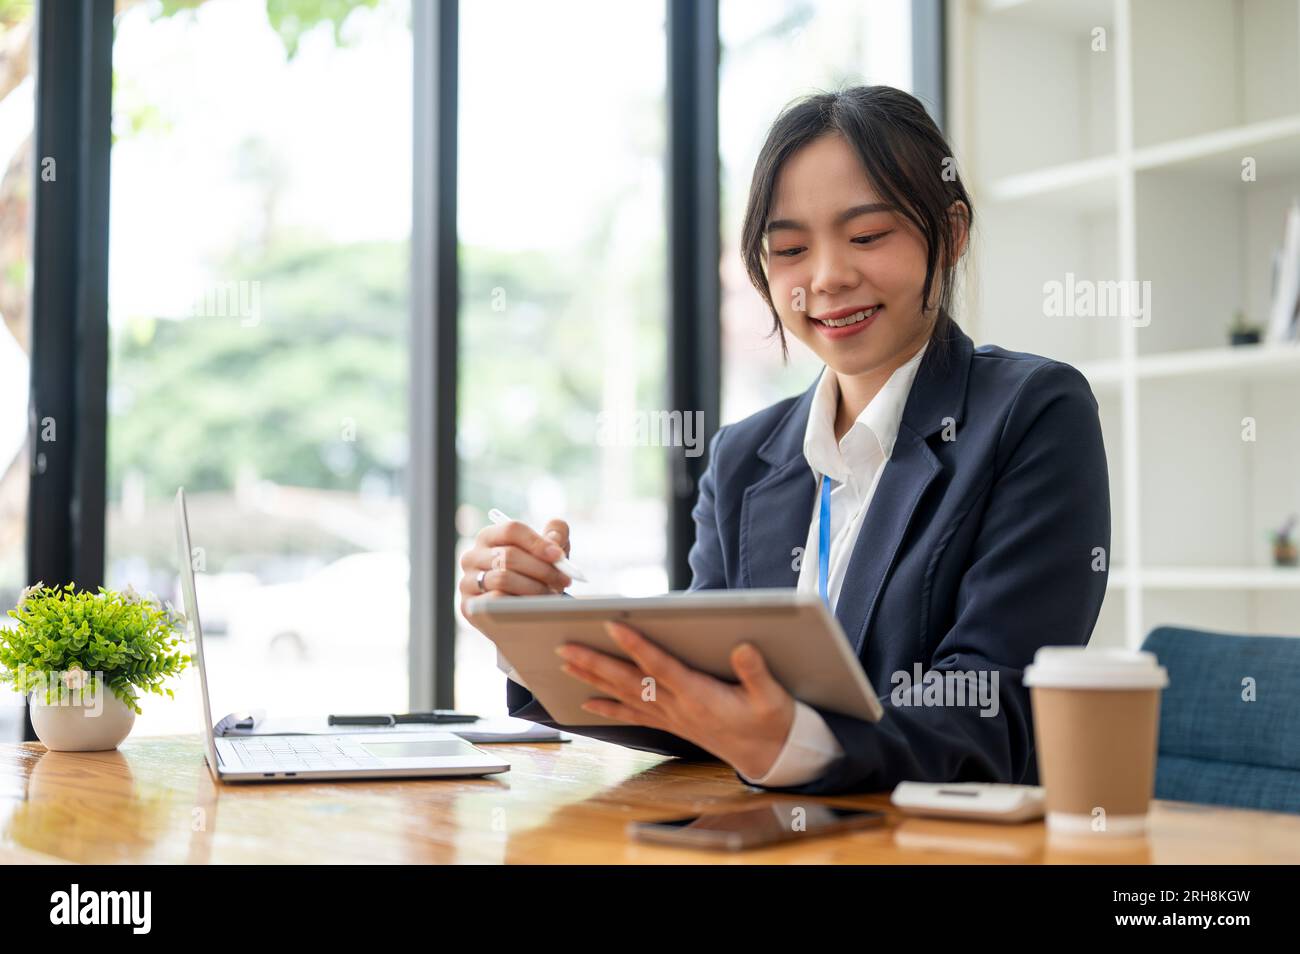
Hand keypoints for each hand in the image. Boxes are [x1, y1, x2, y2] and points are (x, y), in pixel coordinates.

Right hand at [458, 517, 571, 629]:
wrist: (520, 613)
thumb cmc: (535, 574)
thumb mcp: (548, 552)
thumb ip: (556, 534)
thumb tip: (554, 540)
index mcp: (489, 536)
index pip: (512, 530)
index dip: (538, 542)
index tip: (559, 556)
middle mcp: (472, 556)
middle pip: (509, 555)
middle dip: (542, 569)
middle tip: (564, 580)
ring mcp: (467, 581)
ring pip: (503, 579)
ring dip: (534, 588)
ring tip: (553, 594)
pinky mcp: (468, 607)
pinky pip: (495, 602)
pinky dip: (519, 603)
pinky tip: (535, 607)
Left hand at [556, 621, 796, 780]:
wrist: (770, 754)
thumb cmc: (771, 720)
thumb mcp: (772, 696)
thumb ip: (756, 672)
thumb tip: (742, 647)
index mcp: (701, 696)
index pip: (661, 666)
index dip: (637, 645)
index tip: (614, 625)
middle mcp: (679, 707)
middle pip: (630, 681)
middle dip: (596, 663)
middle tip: (566, 647)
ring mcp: (672, 716)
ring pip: (625, 695)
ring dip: (594, 679)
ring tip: (566, 664)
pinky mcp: (671, 723)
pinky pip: (634, 715)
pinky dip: (608, 707)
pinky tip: (587, 702)